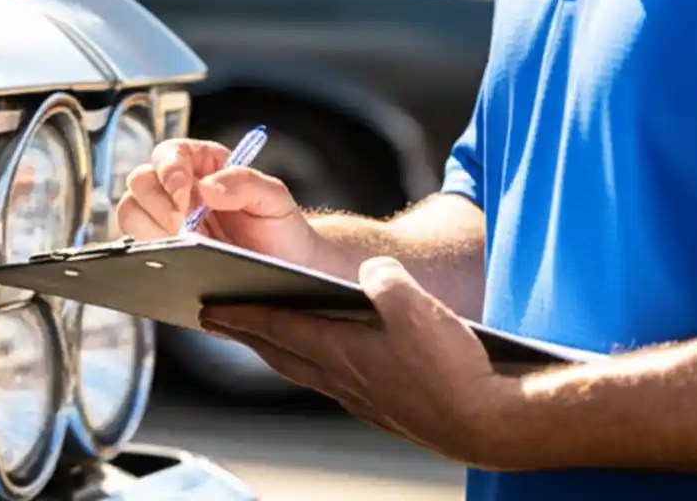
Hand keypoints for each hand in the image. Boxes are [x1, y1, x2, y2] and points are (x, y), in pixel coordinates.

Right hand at [115, 138, 330, 269]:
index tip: (184, 194)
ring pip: (131, 212)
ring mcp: (168, 222)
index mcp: (205, 165)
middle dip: (158, 204)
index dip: (170, 171)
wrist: (288, 270)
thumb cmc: (281, 228)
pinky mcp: (164, 251)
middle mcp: (180, 190)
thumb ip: (246, 182)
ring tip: (186, 243)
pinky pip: (138, 246)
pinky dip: (150, 251)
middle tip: (185, 225)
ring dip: (152, 229)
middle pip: (140, 181)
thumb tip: (207, 186)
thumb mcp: (275, 198)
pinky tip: (178, 259)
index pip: (169, 154)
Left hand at [199, 256, 518, 465]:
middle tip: (217, 320)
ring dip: (278, 350)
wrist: (488, 422)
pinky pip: (333, 380)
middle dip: (247, 333)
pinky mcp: (384, 407)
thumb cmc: (452, 367)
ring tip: (262, 337)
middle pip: (279, 352)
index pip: (275, 326)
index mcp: (340, 349)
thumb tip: (370, 274)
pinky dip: (315, 365)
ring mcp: (362, 397)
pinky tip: (328, 359)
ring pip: (305, 369)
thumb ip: (381, 279)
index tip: (207, 308)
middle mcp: (341, 377)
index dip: (240, 314)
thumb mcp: (414, 304)